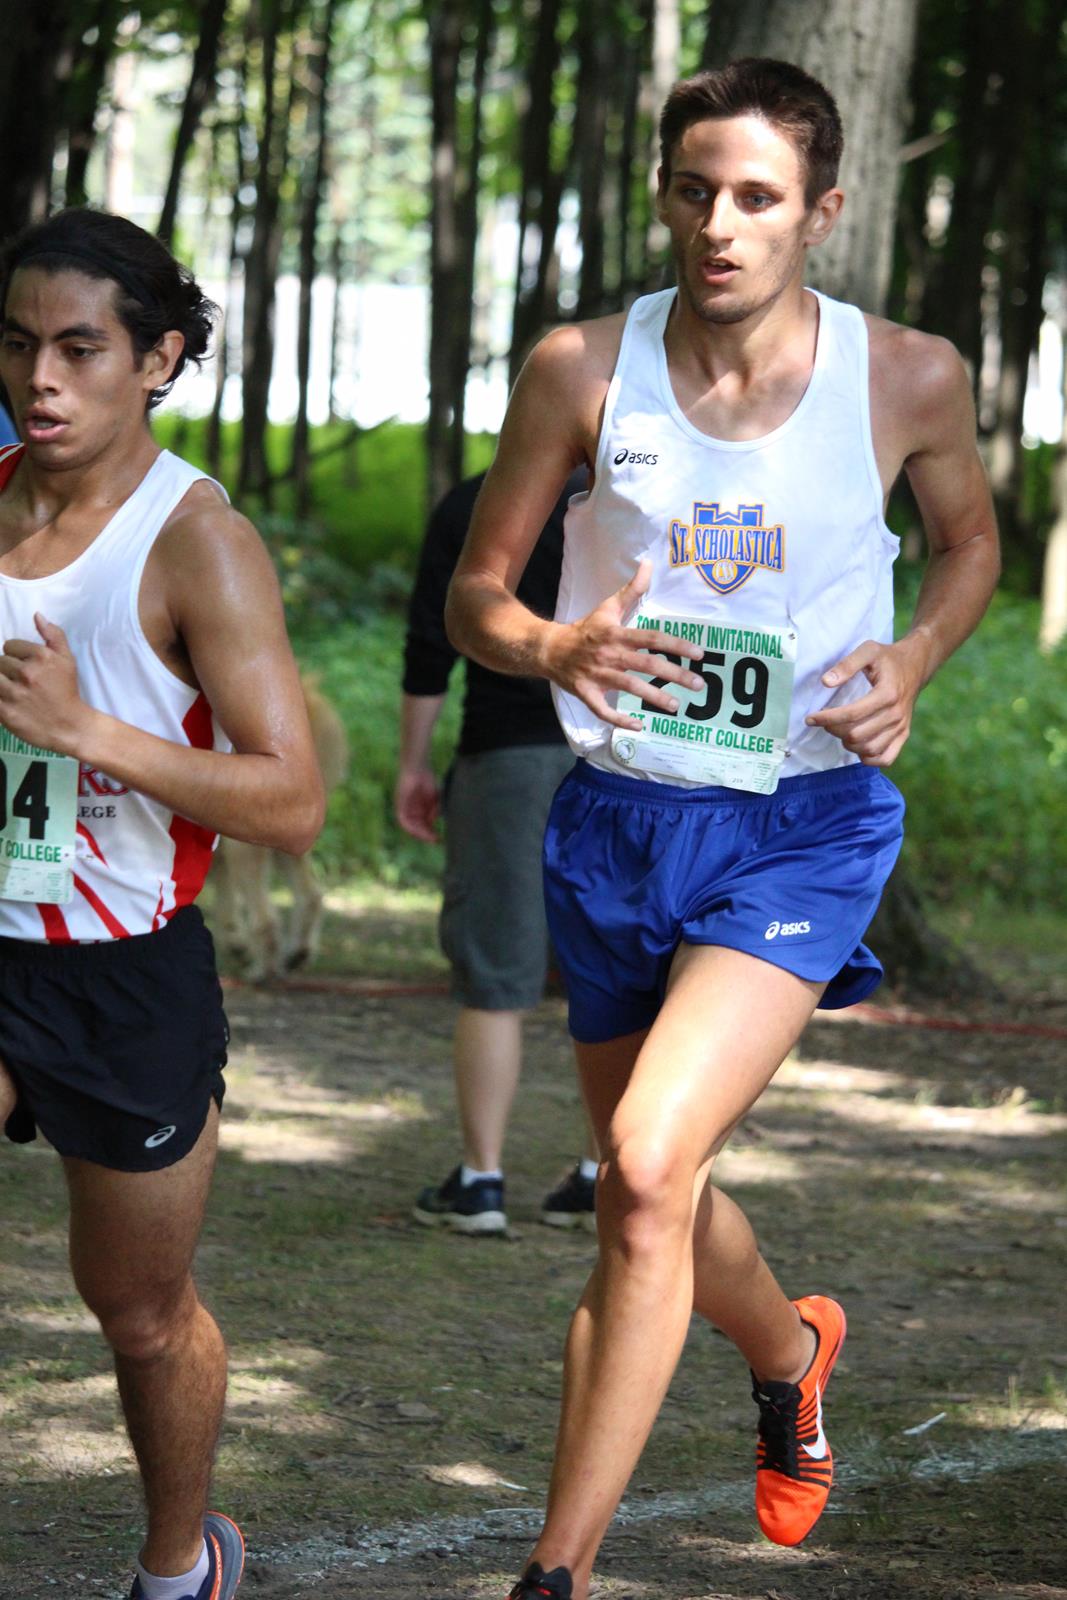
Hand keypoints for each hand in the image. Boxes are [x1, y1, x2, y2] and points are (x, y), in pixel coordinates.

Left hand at [0, 615, 86, 755]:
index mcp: (41, 657)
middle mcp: (27, 673)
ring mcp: (14, 693)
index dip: (16, 655)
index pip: (9, 645)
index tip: (25, 666)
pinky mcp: (5, 711)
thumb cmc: (67, 691)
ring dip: (1, 683)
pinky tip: (8, 700)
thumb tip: (37, 615)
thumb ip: (54, 635)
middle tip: (20, 681)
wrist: (69, 727)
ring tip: (13, 690)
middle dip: (7, 670)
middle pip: (0, 661)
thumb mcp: (67, 660)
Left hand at [394, 766, 440, 841]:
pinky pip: (403, 820)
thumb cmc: (427, 780)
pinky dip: (410, 826)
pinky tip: (418, 830)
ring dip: (419, 833)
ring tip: (429, 837)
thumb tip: (432, 821)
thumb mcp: (434, 798)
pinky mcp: (400, 804)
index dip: (430, 833)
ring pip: (410, 826)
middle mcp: (411, 811)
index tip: (439, 839)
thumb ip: (434, 810)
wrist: (418, 767)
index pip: (424, 826)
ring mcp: (404, 808)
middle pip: (418, 828)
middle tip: (435, 840)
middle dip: (426, 836)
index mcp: (419, 809)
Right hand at [543, 559, 704, 730]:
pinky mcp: (586, 693)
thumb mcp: (607, 608)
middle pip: (646, 665)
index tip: (699, 654)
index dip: (676, 645)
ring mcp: (598, 675)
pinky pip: (603, 710)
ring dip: (654, 698)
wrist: (549, 649)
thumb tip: (649, 563)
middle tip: (698, 684)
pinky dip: (619, 720)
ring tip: (676, 706)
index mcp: (617, 634)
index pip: (651, 638)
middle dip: (674, 675)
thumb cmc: (585, 630)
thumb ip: (632, 589)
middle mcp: (610, 655)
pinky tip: (638, 726)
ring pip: (629, 688)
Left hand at [805, 635, 927, 765]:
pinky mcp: (904, 735)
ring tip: (839, 730)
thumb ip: (847, 665)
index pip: (851, 714)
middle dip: (834, 730)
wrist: (915, 666)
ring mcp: (901, 727)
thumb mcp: (868, 651)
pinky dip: (868, 758)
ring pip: (869, 749)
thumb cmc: (888, 658)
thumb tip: (826, 682)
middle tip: (824, 721)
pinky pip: (886, 758)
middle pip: (857, 735)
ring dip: (847, 744)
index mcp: (887, 694)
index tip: (811, 718)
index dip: (827, 718)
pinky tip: (856, 746)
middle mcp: (896, 714)